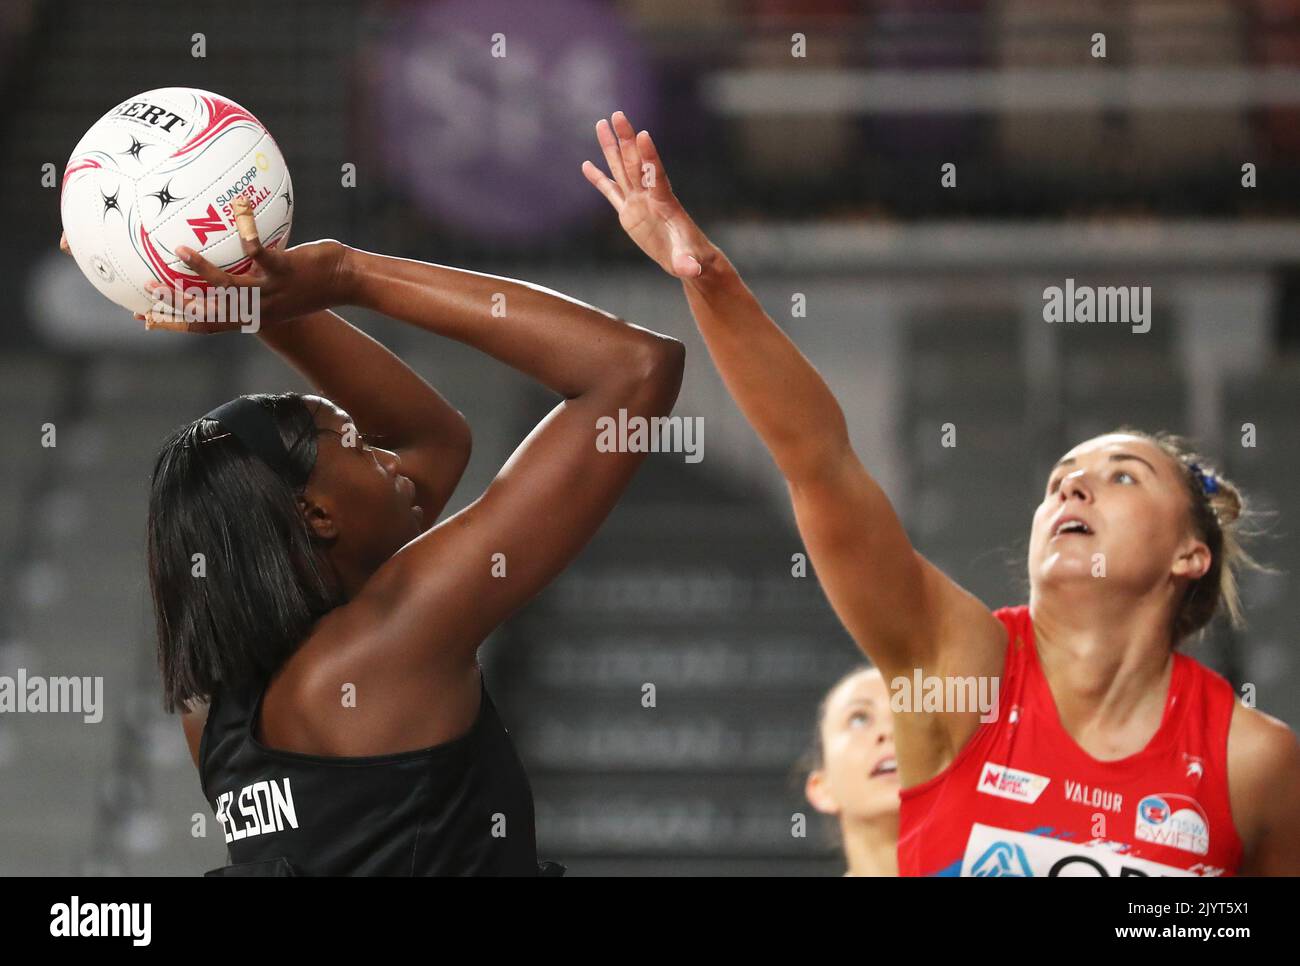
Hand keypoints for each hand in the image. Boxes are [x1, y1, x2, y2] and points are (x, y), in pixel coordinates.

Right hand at [141, 196, 346, 332]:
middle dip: (179, 303)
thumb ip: (254, 279)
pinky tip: (237, 207)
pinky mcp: (285, 269)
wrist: (348, 281)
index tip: (148, 319)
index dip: (177, 325)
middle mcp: (261, 309)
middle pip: (212, 313)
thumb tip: (234, 258)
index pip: (209, 325)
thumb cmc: (314, 281)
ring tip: (179, 250)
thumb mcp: (279, 286)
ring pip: (230, 286)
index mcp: (255, 315)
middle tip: (150, 287)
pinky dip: (246, 228)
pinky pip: (259, 251)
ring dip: (202, 269)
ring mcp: (272, 290)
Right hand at [582, 111, 710, 278]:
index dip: (650, 156)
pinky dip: (599, 180)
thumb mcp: (691, 263)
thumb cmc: (693, 259)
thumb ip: (688, 264)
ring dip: (612, 148)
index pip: (656, 175)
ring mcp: (638, 203)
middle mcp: (650, 197)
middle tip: (618, 115)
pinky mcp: (628, 213)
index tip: (643, 134)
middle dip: (626, 140)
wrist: (688, 259)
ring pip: (622, 170)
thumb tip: (691, 270)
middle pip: (636, 163)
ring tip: (601, 124)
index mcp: (665, 203)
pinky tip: (587, 165)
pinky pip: (611, 193)